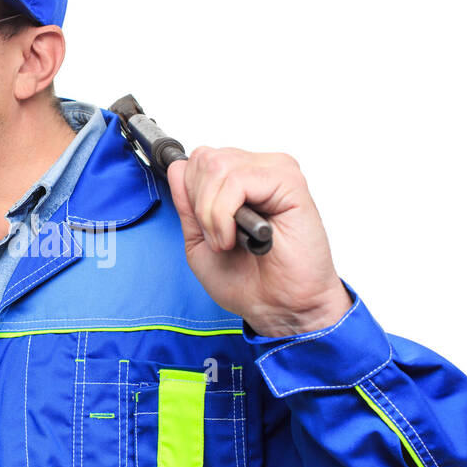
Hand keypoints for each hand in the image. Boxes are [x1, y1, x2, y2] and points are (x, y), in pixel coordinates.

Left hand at [166, 147, 352, 337]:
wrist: (278, 308)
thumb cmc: (248, 281)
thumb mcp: (198, 240)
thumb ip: (186, 203)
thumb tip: (177, 168)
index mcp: (240, 179)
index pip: (197, 159)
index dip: (189, 195)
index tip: (204, 229)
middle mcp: (259, 170)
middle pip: (204, 158)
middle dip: (198, 204)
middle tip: (217, 238)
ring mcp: (276, 173)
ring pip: (217, 166)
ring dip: (211, 212)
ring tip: (228, 241)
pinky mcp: (289, 183)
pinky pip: (238, 181)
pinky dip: (225, 214)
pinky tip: (237, 238)